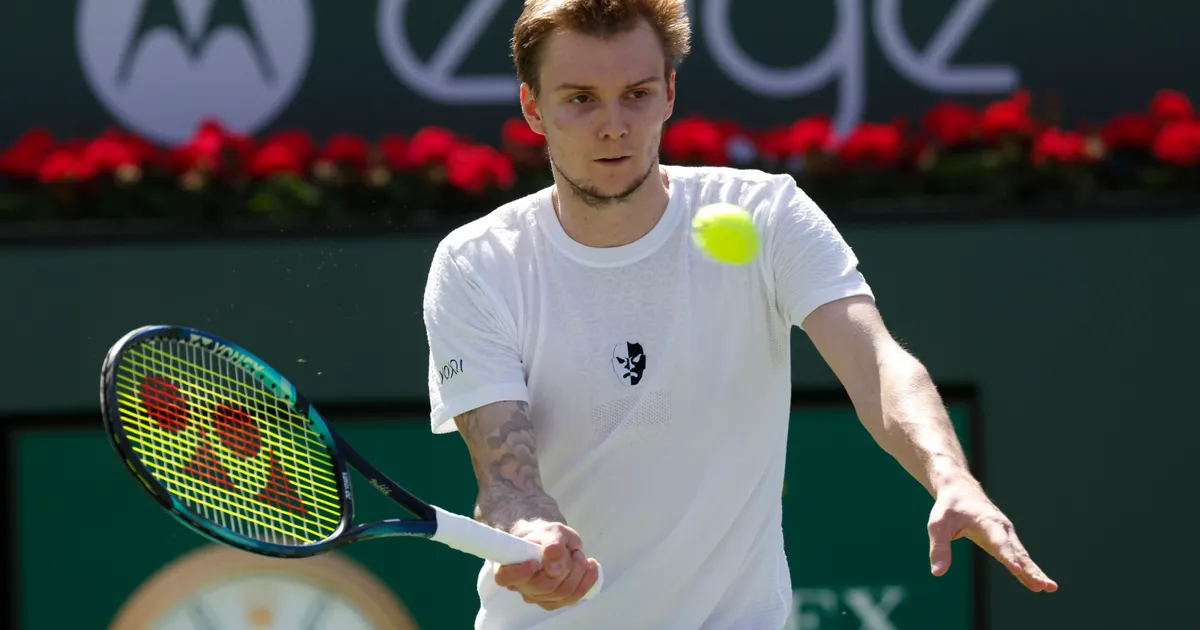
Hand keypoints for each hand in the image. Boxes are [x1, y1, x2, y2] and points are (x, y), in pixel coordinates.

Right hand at [493, 519, 600, 610]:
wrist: (552, 542)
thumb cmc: (547, 536)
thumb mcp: (552, 531)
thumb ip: (553, 545)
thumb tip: (554, 569)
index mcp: (508, 566)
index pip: (505, 577)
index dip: (520, 572)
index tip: (536, 562)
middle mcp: (519, 586)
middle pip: (544, 586)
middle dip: (566, 566)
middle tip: (573, 550)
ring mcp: (536, 597)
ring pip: (562, 593)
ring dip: (578, 571)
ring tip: (579, 555)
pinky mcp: (553, 602)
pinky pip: (572, 598)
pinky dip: (586, 581)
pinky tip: (591, 566)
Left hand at [928, 479, 1057, 592]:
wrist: (960, 489)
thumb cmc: (948, 507)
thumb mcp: (937, 525)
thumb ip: (939, 547)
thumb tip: (937, 573)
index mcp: (986, 520)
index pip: (998, 541)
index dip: (1006, 555)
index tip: (1016, 569)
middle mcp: (1001, 527)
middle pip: (1018, 552)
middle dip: (1031, 569)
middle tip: (1045, 585)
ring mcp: (1006, 534)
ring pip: (1022, 556)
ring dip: (1034, 572)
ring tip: (1048, 588)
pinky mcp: (1004, 541)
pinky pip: (1018, 557)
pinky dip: (1027, 570)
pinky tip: (1036, 585)